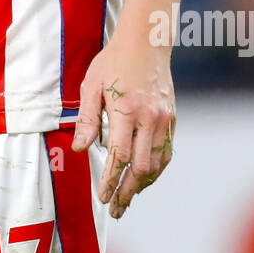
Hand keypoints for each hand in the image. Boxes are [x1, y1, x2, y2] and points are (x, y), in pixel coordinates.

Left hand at [71, 38, 174, 218]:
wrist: (146, 42)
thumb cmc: (113, 62)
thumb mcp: (92, 85)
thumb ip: (88, 120)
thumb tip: (81, 149)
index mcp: (127, 110)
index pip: (119, 156)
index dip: (110, 181)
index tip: (103, 197)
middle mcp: (150, 118)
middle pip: (141, 167)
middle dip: (128, 192)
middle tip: (116, 209)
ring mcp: (165, 120)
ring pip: (158, 164)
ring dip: (143, 185)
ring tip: (128, 199)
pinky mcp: (173, 119)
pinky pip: (167, 152)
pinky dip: (156, 170)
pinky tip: (144, 179)